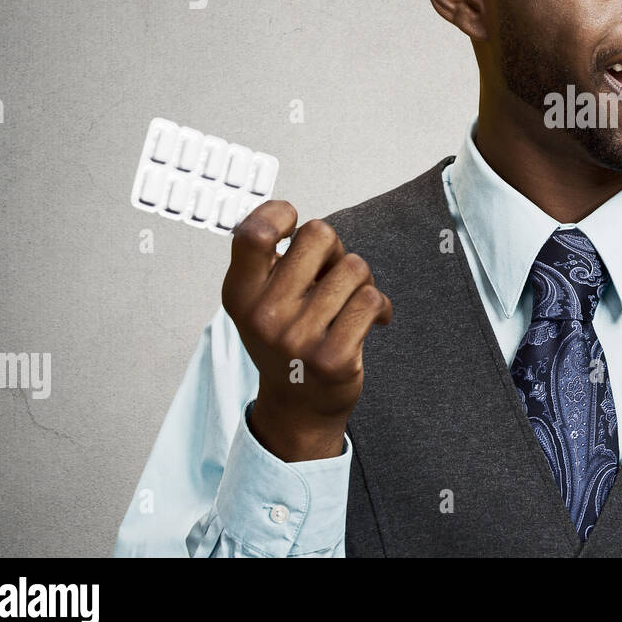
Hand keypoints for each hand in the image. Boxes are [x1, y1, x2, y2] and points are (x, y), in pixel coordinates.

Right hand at [221, 200, 391, 462]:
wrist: (298, 407)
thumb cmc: (287, 338)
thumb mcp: (260, 299)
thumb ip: (271, 258)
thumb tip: (290, 215)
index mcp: (240, 293)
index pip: (253, 233)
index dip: (279, 214)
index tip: (291, 226)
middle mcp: (263, 315)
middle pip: (320, 234)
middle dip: (334, 249)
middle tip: (330, 276)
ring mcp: (297, 339)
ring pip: (355, 267)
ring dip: (361, 282)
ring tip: (349, 305)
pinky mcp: (332, 358)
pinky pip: (372, 300)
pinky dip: (381, 306)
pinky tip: (372, 322)